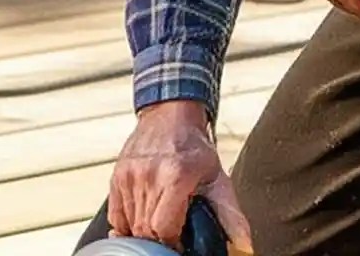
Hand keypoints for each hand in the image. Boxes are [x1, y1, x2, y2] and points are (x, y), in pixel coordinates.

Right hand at [108, 100, 253, 251]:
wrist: (170, 115)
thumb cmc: (194, 147)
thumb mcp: (218, 178)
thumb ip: (230, 214)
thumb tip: (244, 243)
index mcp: (176, 175)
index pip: (164, 228)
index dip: (172, 242)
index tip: (180, 243)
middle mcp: (149, 175)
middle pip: (146, 229)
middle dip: (160, 239)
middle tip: (172, 234)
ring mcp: (130, 175)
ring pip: (131, 224)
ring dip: (144, 231)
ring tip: (160, 222)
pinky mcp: (117, 176)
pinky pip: (115, 215)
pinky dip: (126, 224)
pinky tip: (141, 219)